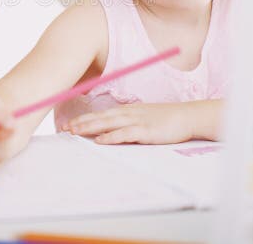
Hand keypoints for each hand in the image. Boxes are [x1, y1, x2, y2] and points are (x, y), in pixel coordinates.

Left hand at [61, 102, 194, 144]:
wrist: (188, 116)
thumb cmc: (166, 119)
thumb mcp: (144, 117)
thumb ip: (128, 121)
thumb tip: (112, 129)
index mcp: (127, 110)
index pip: (101, 114)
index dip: (84, 118)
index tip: (69, 124)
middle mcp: (129, 113)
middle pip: (100, 117)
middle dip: (81, 123)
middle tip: (64, 129)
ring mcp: (137, 121)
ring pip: (108, 123)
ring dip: (90, 127)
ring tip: (75, 132)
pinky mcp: (146, 131)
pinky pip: (125, 133)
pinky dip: (111, 136)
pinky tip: (100, 140)